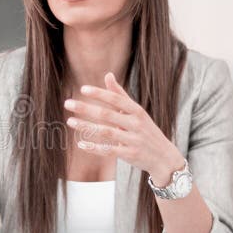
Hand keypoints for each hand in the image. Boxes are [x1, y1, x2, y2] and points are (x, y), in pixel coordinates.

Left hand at [63, 72, 184, 183]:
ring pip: (105, 132)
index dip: (99, 94)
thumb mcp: (137, 112)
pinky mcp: (130, 155)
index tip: (82, 89)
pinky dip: (94, 148)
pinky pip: (109, 150)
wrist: (165, 157)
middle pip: (107, 114)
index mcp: (137, 111)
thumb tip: (107, 74)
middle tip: (67, 103)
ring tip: (70, 121)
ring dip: (86, 126)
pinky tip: (81, 144)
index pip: (116, 99)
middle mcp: (136, 124)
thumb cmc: (146, 130)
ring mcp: (133, 140)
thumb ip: (120, 94)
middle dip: (86, 108)